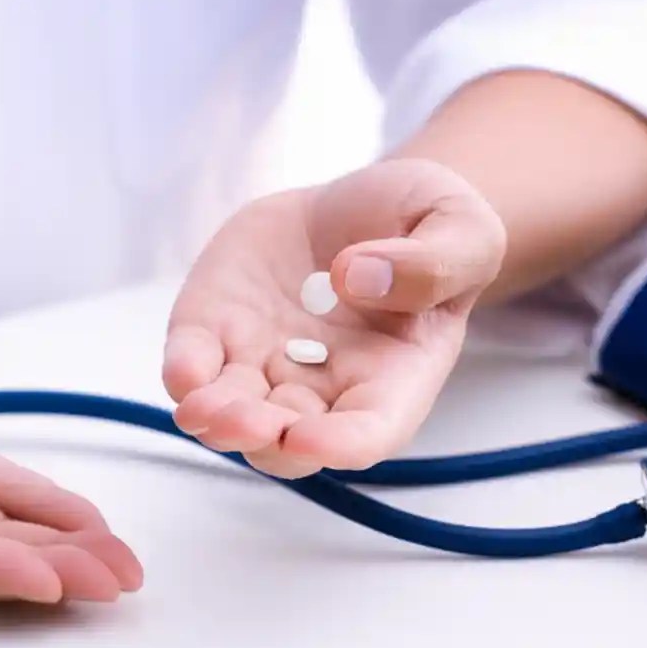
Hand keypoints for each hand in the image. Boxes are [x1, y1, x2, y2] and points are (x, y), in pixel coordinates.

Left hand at [163, 159, 505, 477]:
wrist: (365, 202)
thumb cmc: (426, 227)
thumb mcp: (462, 226)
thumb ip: (434, 259)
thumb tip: (358, 277)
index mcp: (395, 376)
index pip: (368, 431)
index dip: (337, 445)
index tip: (308, 438)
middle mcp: (324, 385)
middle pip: (288, 440)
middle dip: (261, 437)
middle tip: (241, 420)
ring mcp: (266, 360)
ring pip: (234, 414)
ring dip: (216, 418)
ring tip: (201, 407)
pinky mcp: (219, 327)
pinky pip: (195, 362)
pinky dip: (184, 371)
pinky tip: (184, 369)